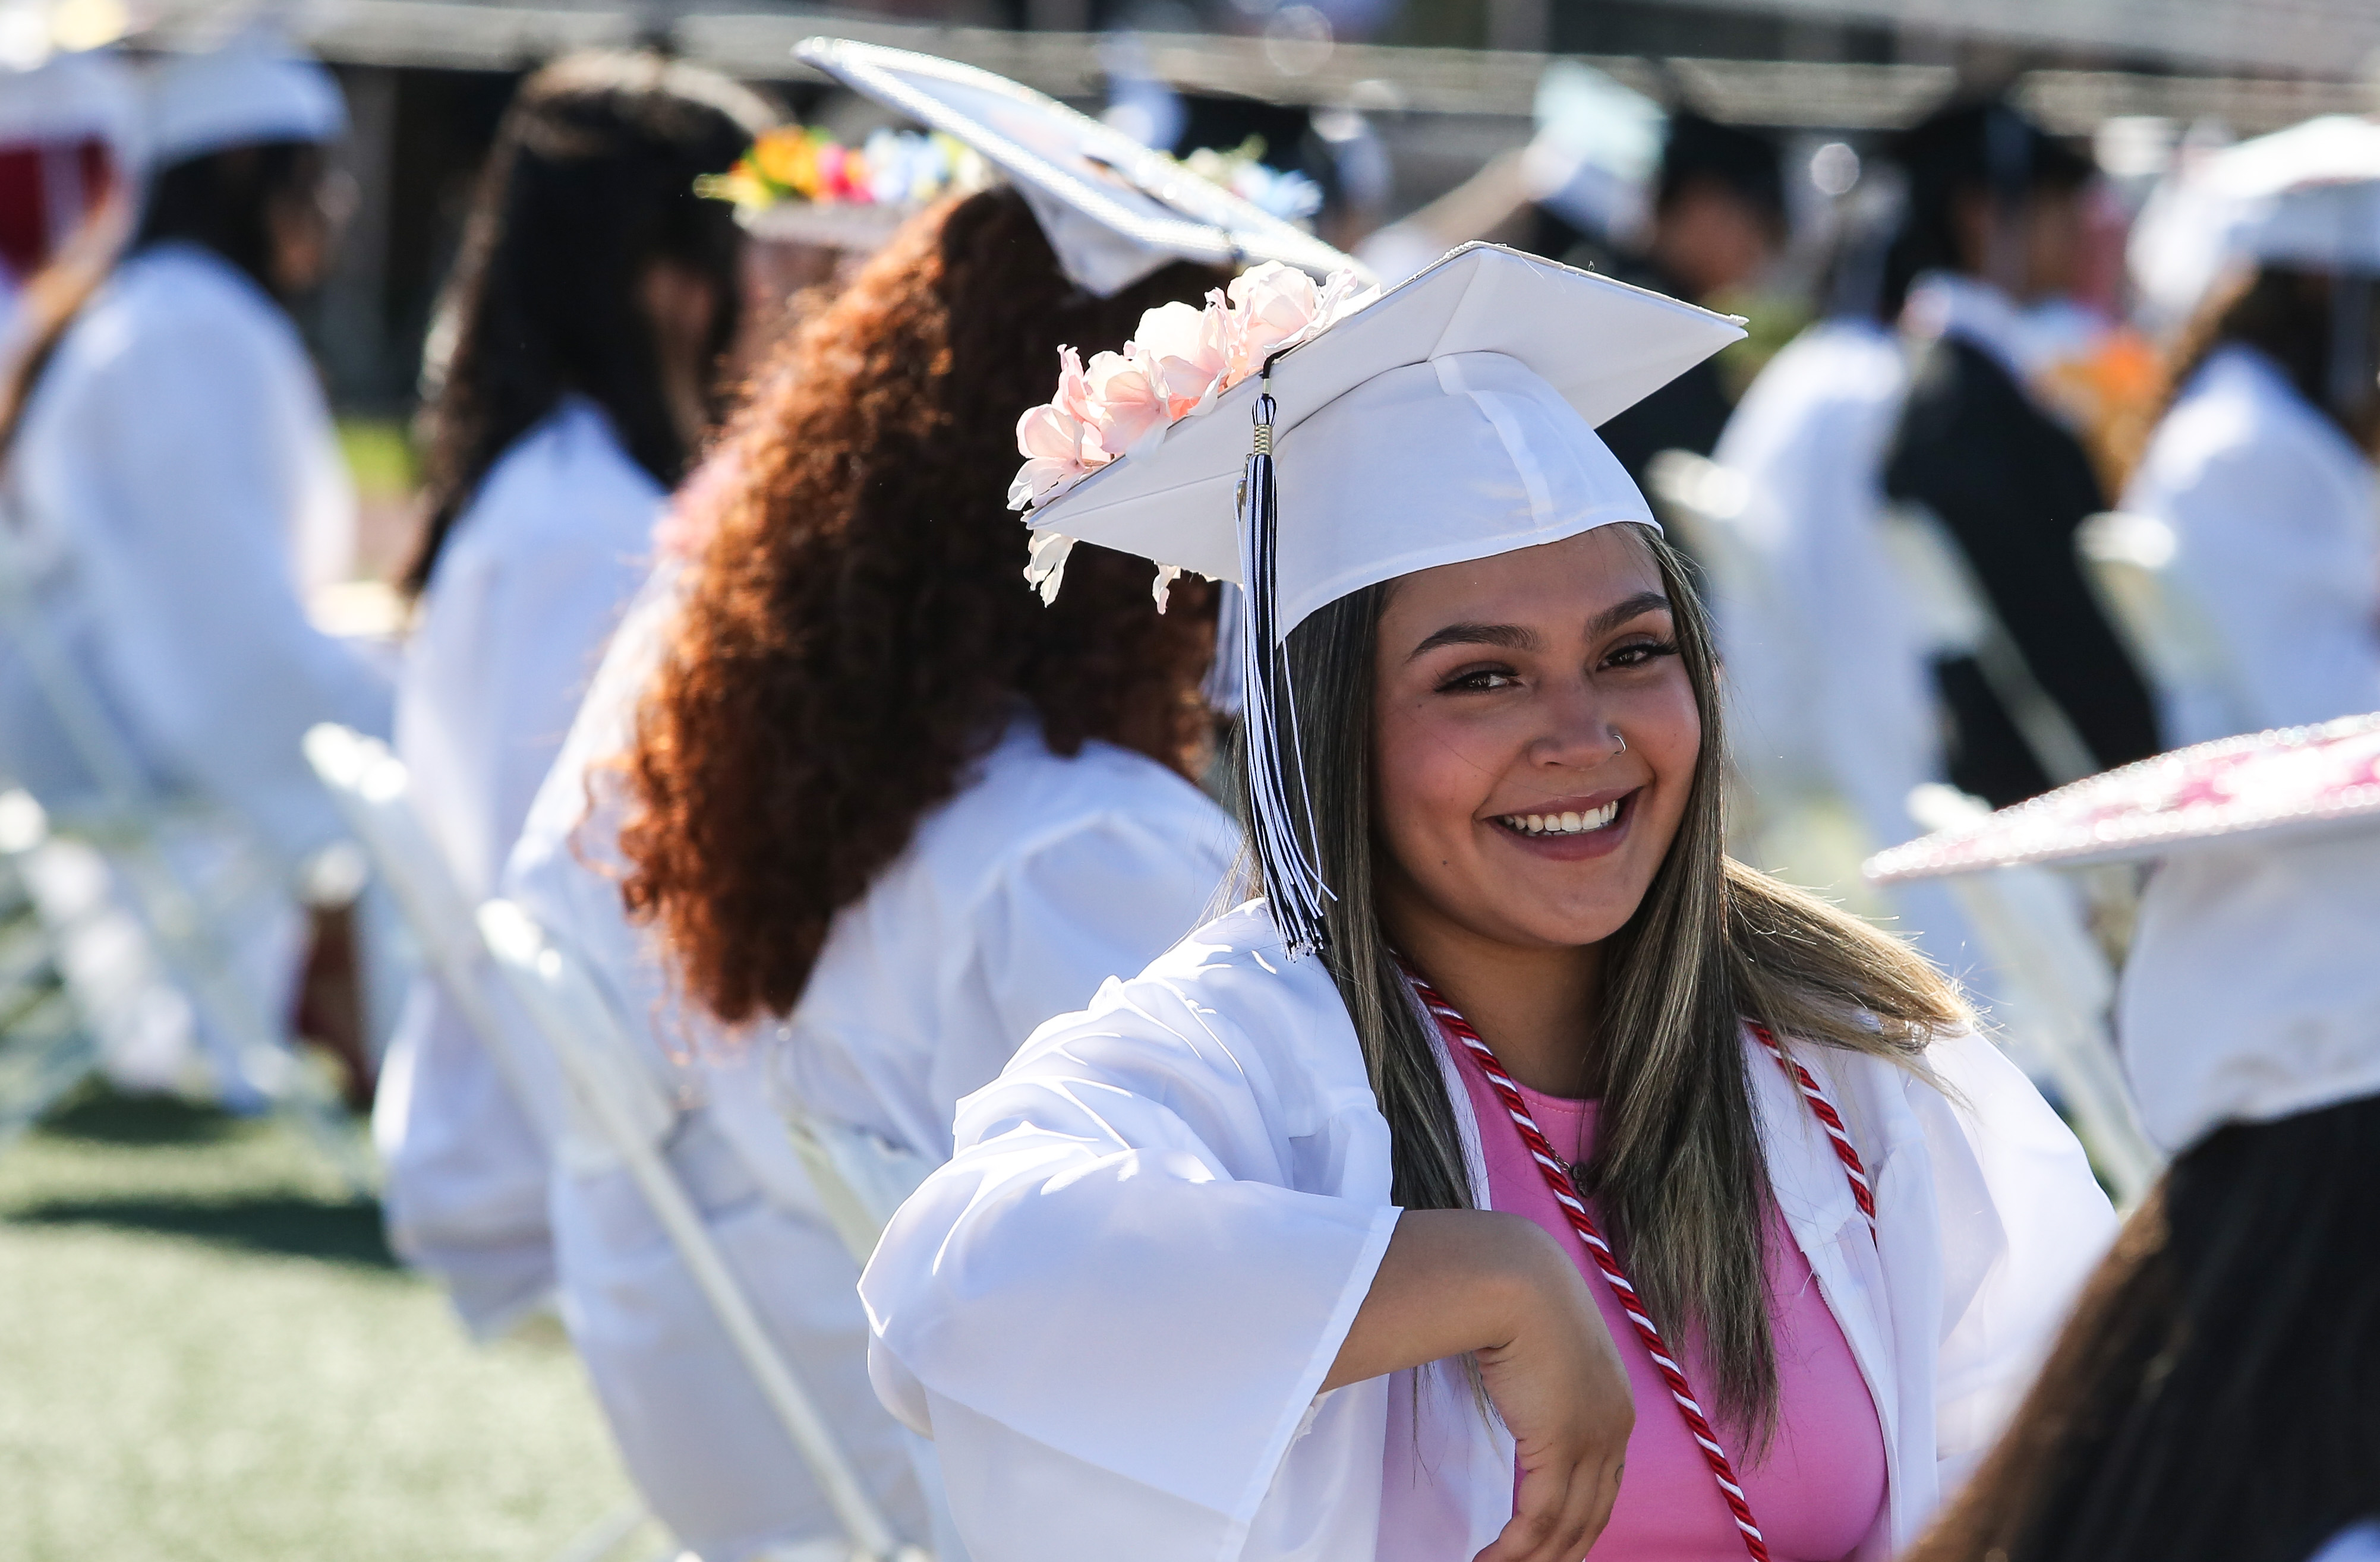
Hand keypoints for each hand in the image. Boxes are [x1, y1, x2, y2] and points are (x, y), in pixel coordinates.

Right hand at [1322, 1211, 1633, 1561]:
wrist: (1517, 1280)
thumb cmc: (1520, 1298)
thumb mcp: (1543, 1344)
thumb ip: (1541, 1377)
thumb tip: (1518, 1385)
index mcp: (1614, 1406)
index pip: (1603, 1485)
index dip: (1578, 1522)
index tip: (1550, 1544)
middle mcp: (1613, 1429)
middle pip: (1592, 1515)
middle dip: (1561, 1551)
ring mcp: (1591, 1440)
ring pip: (1567, 1525)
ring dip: (1532, 1558)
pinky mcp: (1560, 1447)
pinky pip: (1538, 1517)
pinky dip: (1516, 1548)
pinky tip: (1492, 1559)